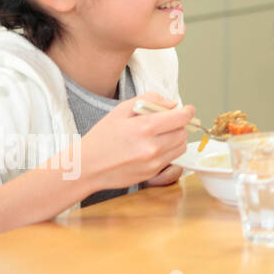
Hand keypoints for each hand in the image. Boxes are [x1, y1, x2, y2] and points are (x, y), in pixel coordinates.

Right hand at [78, 92, 193, 192]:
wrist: (86, 167)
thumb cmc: (102, 137)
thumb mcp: (121, 110)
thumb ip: (149, 100)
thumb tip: (172, 104)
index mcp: (145, 127)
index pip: (181, 117)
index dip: (187, 111)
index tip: (187, 109)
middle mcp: (152, 146)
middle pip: (183, 132)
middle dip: (178, 125)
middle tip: (166, 123)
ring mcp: (153, 162)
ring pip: (180, 146)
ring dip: (175, 138)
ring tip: (159, 135)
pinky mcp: (152, 173)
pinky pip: (171, 159)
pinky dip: (168, 151)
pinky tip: (152, 148)